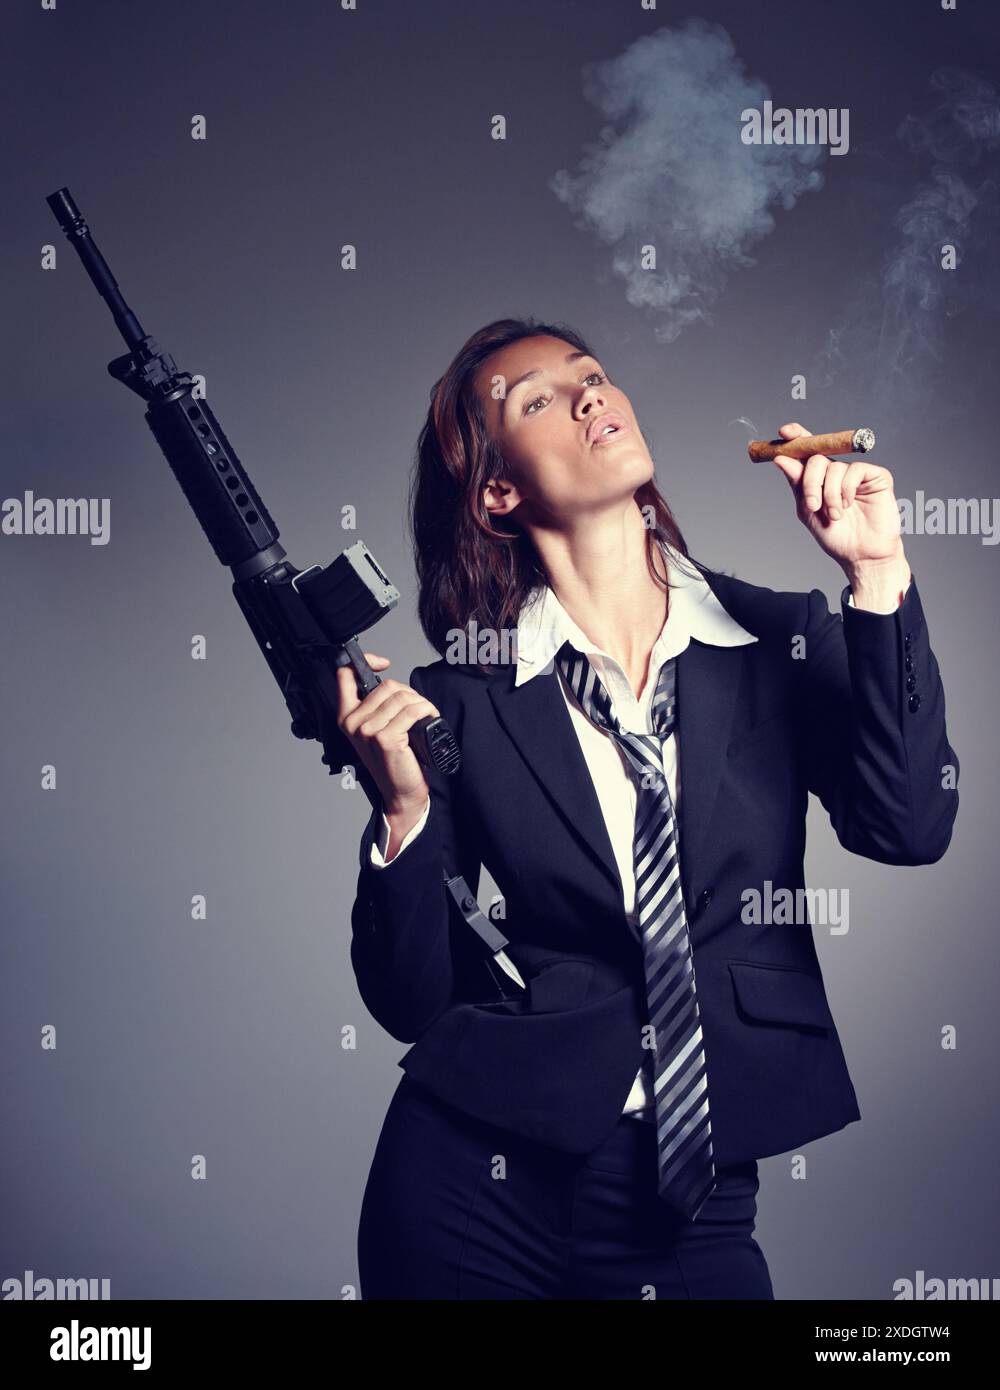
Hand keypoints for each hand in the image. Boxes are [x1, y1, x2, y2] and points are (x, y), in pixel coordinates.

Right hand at [335, 653, 437, 813]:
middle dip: (408, 693)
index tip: (382, 663)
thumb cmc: (392, 762)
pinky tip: (429, 719)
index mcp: (346, 717)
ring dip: (420, 703)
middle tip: (416, 709)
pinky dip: (427, 710)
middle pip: (387, 686)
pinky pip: (412, 710)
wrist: (401, 793)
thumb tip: (390, 684)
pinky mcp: (386, 738)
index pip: (345, 676)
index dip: (365, 662)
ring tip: (423, 716)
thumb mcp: (375, 731)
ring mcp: (367, 730)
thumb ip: (374, 707)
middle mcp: (352, 723)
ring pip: (401, 697)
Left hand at [771, 421, 905, 570]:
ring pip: (834, 467)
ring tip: (835, 515)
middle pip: (816, 457)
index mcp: (819, 478)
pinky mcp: (876, 475)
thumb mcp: (808, 510)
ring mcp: (856, 472)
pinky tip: (848, 505)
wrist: (861, 554)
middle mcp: (836, 471)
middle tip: (813, 506)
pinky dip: (846, 489)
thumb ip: (797, 484)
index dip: (797, 436)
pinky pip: (855, 470)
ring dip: (829, 494)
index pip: (807, 450)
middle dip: (810, 481)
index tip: (784, 433)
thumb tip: (781, 459)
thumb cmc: (835, 536)